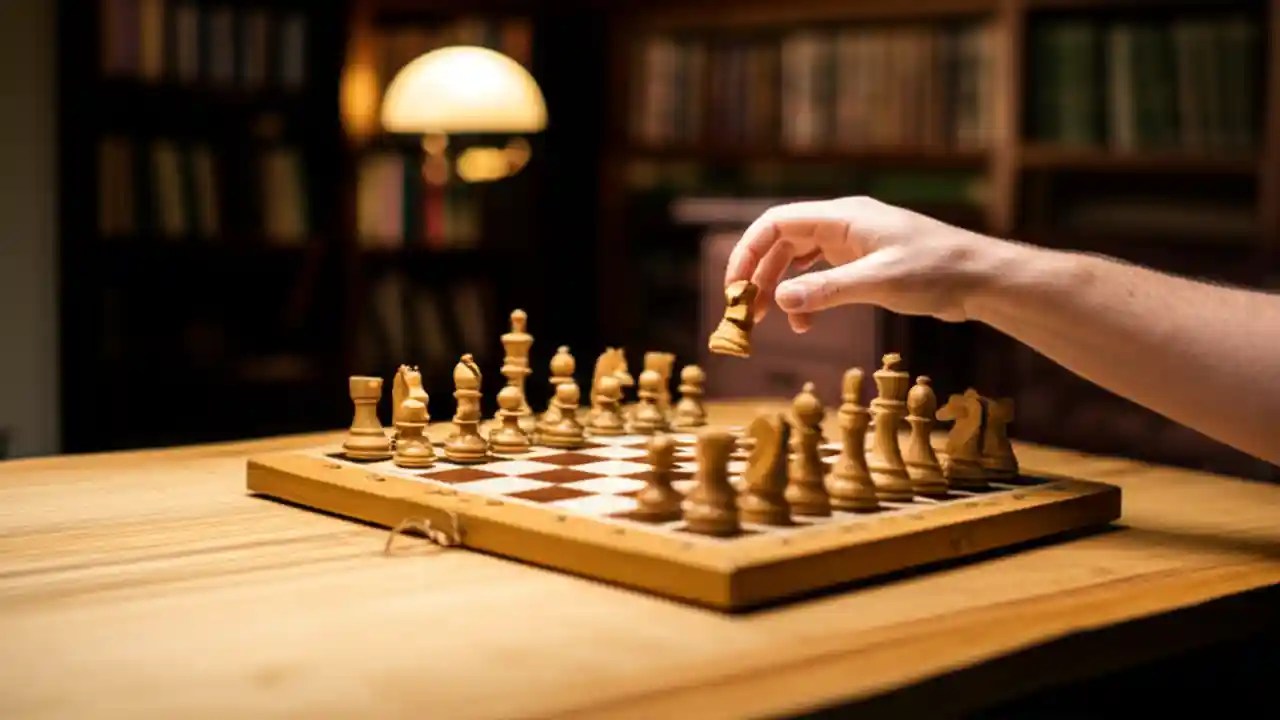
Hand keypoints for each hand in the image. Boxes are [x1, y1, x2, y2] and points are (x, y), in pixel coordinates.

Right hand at [724, 196, 1014, 332]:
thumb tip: (779, 300)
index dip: (748, 251)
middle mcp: (844, 224)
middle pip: (783, 242)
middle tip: (745, 312)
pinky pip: (820, 275)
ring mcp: (854, 243)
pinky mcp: (865, 263)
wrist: (980, 278)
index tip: (734, 287)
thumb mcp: (879, 282)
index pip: (777, 223)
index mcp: (844, 217)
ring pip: (799, 260)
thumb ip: (827, 290)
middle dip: (760, 275)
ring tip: (768, 320)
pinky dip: (807, 296)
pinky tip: (806, 322)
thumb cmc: (937, 272)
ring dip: (780, 287)